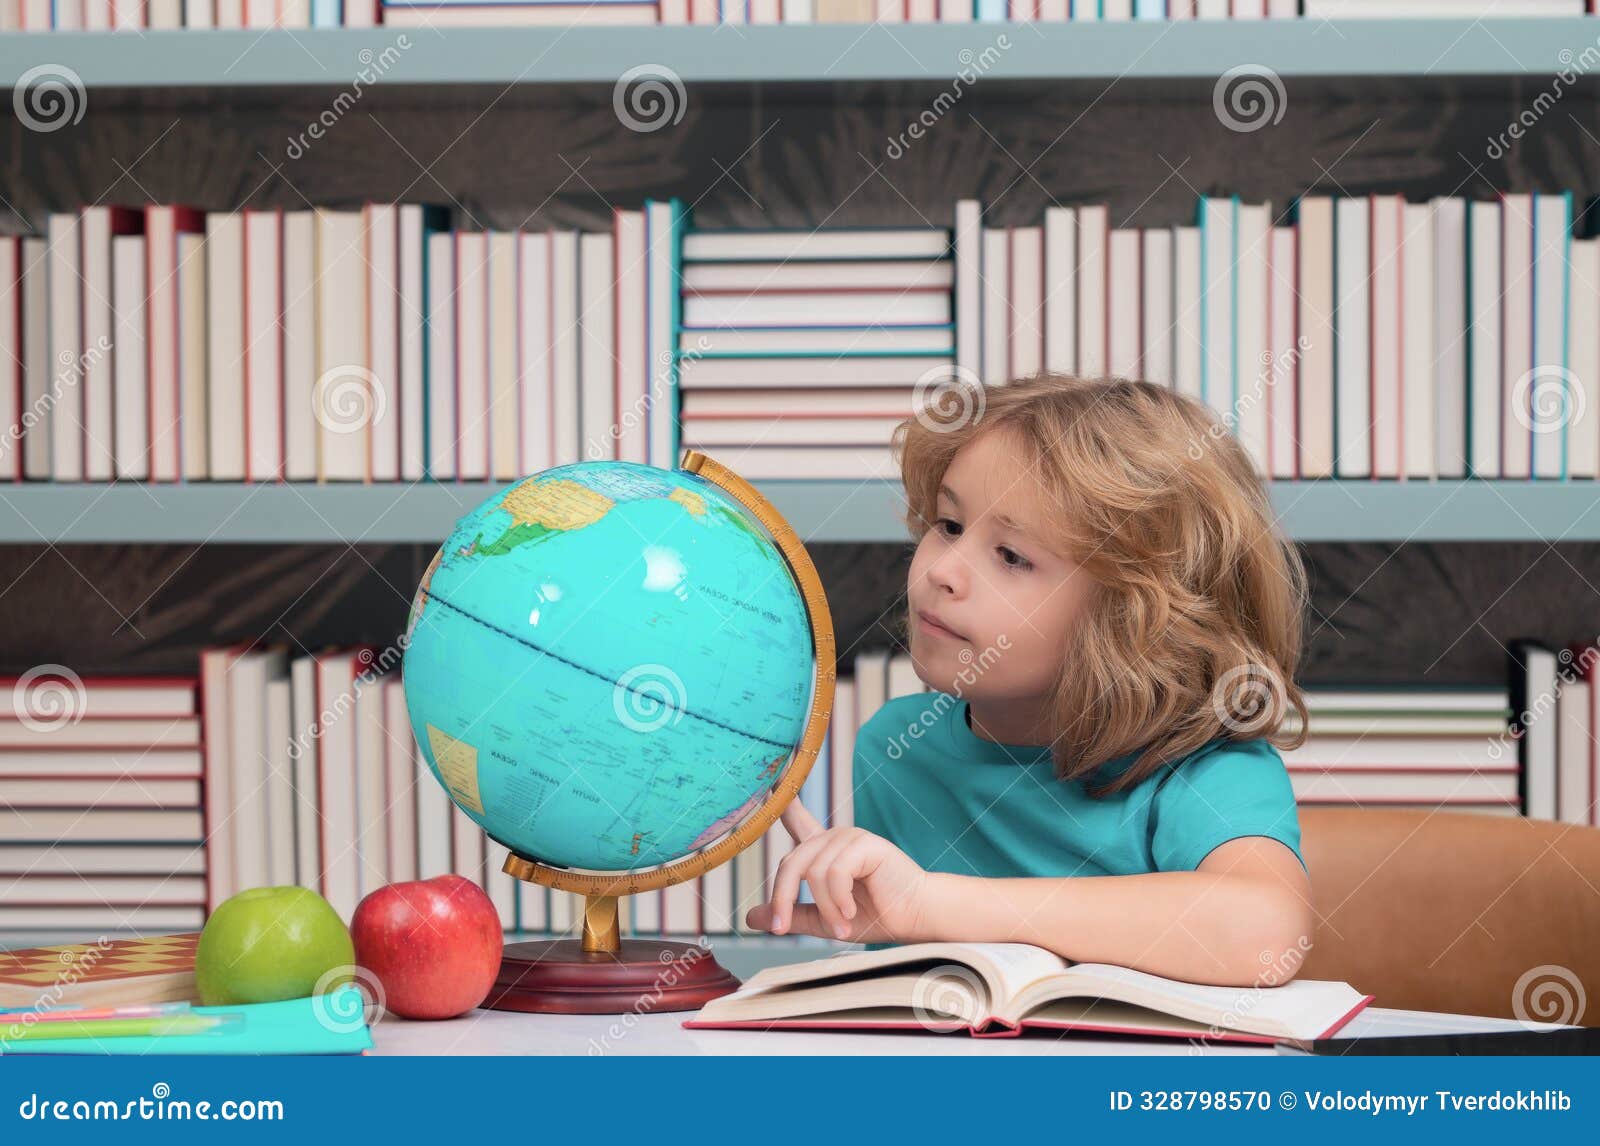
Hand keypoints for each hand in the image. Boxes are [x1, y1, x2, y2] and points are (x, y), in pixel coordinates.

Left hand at [745, 800, 933, 943]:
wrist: (916, 917)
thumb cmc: (877, 916)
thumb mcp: (826, 920)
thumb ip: (793, 915)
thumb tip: (752, 917)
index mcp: (824, 851)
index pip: (796, 819)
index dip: (779, 800)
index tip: (766, 778)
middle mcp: (833, 838)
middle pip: (790, 862)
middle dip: (781, 899)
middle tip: (781, 930)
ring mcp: (849, 837)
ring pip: (812, 873)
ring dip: (825, 909)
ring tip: (843, 927)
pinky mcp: (864, 844)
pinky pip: (833, 874)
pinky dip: (839, 901)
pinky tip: (852, 913)